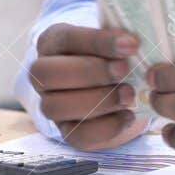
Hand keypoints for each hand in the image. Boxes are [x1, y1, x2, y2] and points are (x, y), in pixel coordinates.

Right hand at [29, 24, 148, 150]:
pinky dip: (106, 127)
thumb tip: (132, 41)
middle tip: (125, 70)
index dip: (97, 41)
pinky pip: (77, 135)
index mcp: (52, 42)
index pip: (65, 38)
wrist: (115, 85)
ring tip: (129, 95)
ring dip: (98, 101)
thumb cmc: (111, 54)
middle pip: (47, 74)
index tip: (130, 44)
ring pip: (56, 107)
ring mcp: (50, 104)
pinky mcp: (66, 131)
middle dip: (90, 72)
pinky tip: (128, 115)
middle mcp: (42, 74)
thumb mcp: (112, 40)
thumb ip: (118, 38)